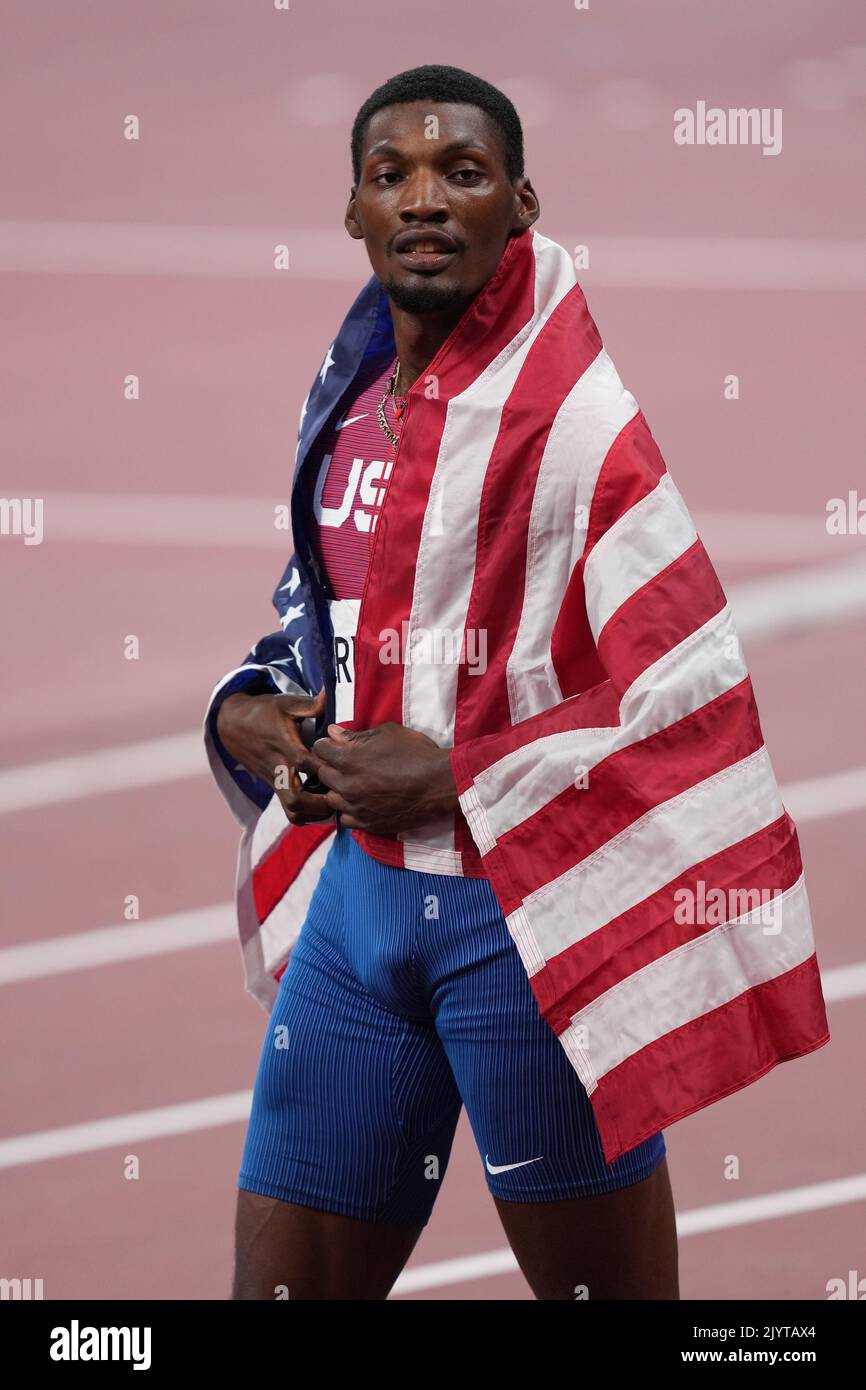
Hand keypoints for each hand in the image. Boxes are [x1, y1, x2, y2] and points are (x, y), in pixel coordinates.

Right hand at [216, 686, 334, 824]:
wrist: (233, 726)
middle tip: (341, 796)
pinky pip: (290, 810)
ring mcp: (276, 781)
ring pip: (292, 810)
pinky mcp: (275, 788)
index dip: (324, 767)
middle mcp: (279, 768)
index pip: (304, 763)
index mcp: (283, 746)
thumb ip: (309, 704)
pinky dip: (307, 814)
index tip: (344, 766)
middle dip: (320, 804)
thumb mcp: (285, 703)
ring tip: (335, 804)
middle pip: (296, 799)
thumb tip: (328, 694)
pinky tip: (323, 806)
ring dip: (314, 813)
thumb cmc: (264, 713)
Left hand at [296, 720, 458, 833]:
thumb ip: (356, 735)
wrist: (438, 784)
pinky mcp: (367, 824)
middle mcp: (347, 785)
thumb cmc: (416, 753)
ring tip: (352, 784)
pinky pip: (344, 819)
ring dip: (337, 789)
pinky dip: (348, 810)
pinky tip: (359, 802)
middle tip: (343, 763)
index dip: (326, 744)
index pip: (320, 750)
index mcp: (349, 760)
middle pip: (322, 774)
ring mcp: (356, 807)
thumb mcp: (387, 733)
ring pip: (331, 799)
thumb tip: (333, 733)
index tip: (333, 745)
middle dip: (329, 765)